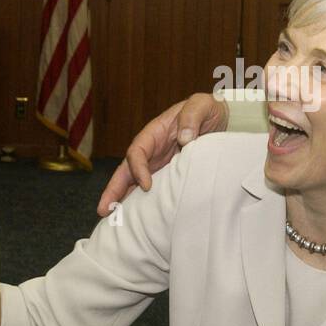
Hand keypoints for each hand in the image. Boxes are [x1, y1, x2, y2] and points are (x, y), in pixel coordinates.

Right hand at [95, 93, 228, 216]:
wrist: (222, 120)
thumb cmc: (208, 110)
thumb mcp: (202, 105)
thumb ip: (192, 117)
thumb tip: (185, 139)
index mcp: (155, 133)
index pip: (137, 151)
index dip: (137, 168)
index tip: (146, 186)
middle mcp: (152, 151)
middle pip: (126, 170)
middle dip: (113, 189)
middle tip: (103, 209)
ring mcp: (159, 165)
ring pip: (134, 183)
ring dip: (122, 200)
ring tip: (112, 220)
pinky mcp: (169, 176)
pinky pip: (152, 190)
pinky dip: (142, 203)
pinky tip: (137, 219)